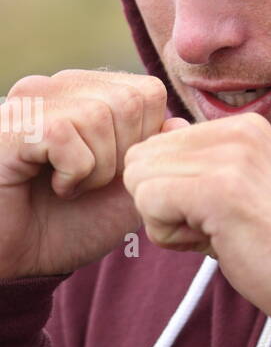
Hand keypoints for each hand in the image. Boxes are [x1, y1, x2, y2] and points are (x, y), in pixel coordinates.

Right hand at [0, 69, 173, 278]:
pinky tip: (54, 186)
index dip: (146, 142)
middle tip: (91, 182)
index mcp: (91, 94)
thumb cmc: (68, 225)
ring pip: (101, 115)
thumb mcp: (126, 194)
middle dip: (124, 156)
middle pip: (131, 100)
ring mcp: (34, 100)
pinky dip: (72, 173)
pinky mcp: (14, 125)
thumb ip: (154, 159)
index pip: (149, 92)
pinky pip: (67, 136)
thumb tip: (178, 122)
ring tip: (71, 187)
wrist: (15, 259)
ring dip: (97, 169)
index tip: (115, 174)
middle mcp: (62, 86)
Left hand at [122, 111, 270, 333]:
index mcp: (244, 126)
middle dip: (163, 203)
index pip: (157, 144)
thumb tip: (159, 131)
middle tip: (215, 230)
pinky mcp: (219, 189)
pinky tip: (215, 245)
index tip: (219, 215)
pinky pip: (148, 202)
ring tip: (219, 236)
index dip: (173, 191)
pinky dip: (169, 236)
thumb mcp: (242, 191)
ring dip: (166, 222)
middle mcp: (237, 130)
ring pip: (139, 181)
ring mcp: (230, 156)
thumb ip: (200, 164)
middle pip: (141, 160)